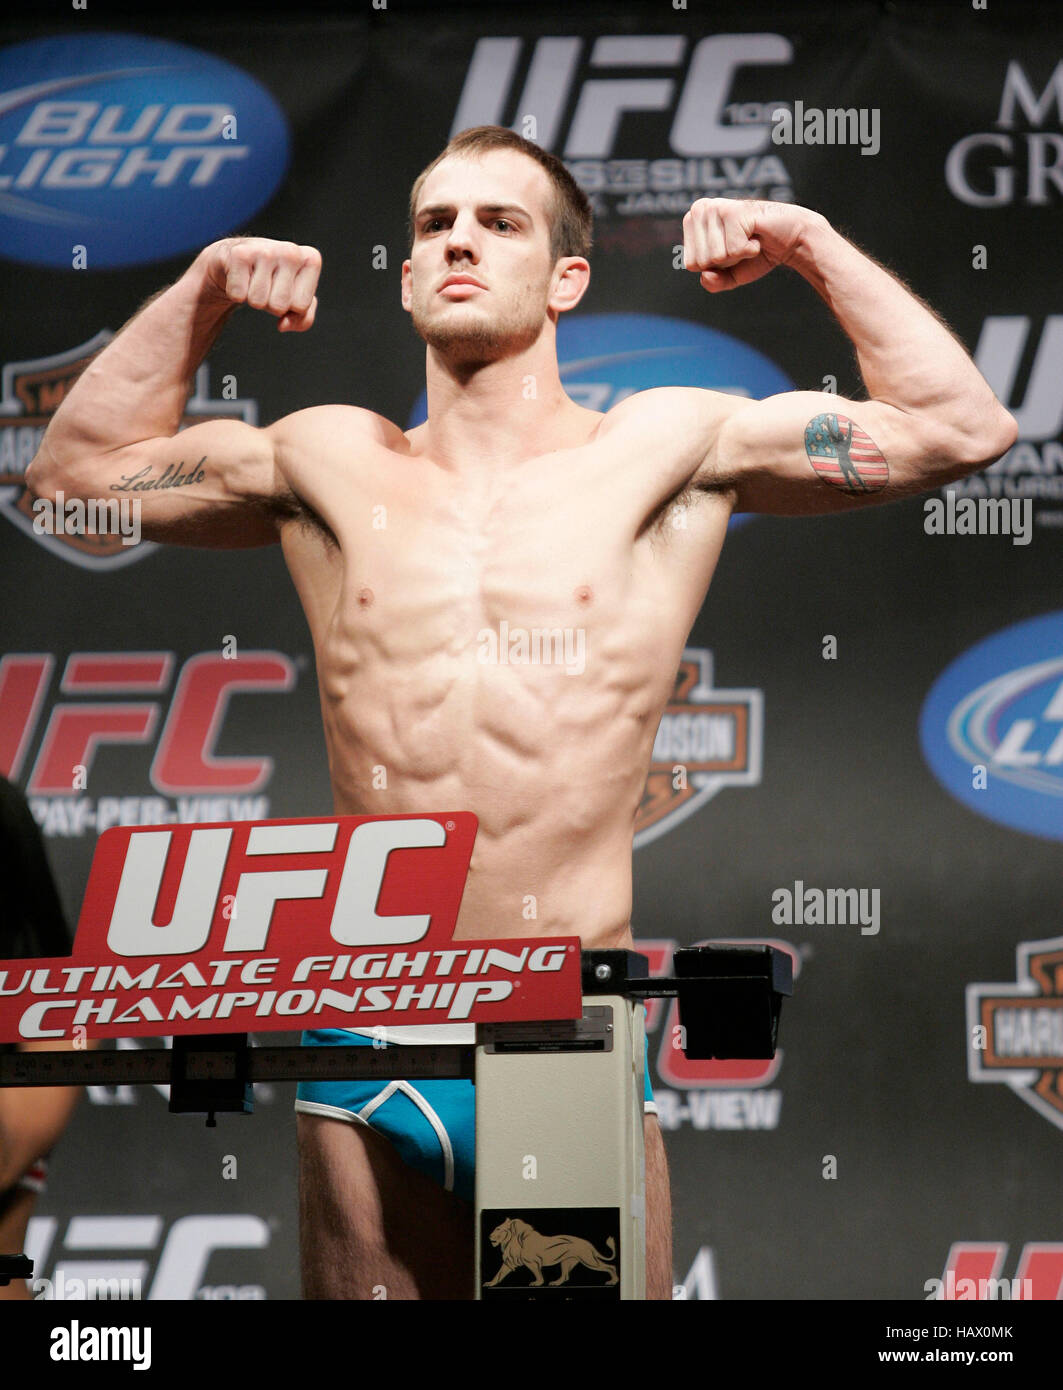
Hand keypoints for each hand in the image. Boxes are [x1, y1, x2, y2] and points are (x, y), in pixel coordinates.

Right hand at [199, 237, 321, 330]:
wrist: (236, 259)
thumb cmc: (272, 281)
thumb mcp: (296, 302)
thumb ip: (303, 319)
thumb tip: (283, 324)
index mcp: (311, 260)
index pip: (301, 307)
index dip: (290, 307)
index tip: (285, 290)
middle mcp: (291, 251)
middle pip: (279, 306)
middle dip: (270, 304)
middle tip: (266, 286)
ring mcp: (265, 249)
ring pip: (258, 301)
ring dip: (253, 298)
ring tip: (253, 280)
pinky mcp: (240, 253)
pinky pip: (238, 295)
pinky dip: (235, 293)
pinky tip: (240, 276)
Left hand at [682, 199, 814, 292]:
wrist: (790, 240)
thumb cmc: (757, 254)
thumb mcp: (730, 275)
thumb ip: (713, 282)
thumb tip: (706, 276)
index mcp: (692, 221)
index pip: (691, 264)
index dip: (715, 267)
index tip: (730, 251)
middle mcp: (700, 210)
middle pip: (701, 262)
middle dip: (726, 262)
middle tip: (741, 245)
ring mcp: (716, 208)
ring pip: (716, 257)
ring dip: (738, 255)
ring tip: (748, 239)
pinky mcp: (733, 211)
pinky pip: (733, 250)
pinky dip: (750, 250)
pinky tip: (756, 236)